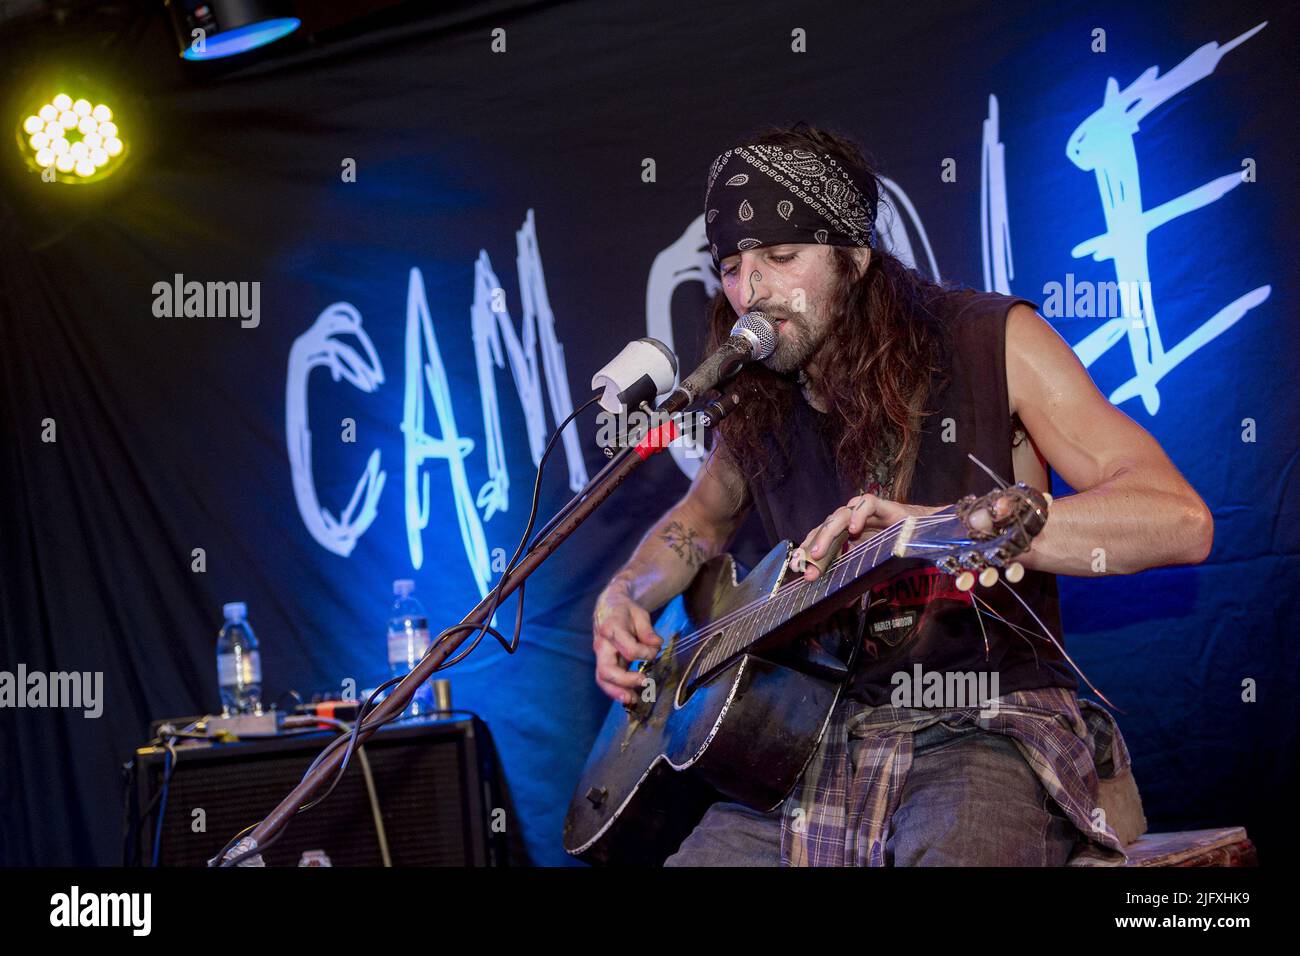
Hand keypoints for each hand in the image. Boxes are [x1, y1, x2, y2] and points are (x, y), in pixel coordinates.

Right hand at [592, 586, 662, 704]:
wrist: (608, 607)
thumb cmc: (625, 610)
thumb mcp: (640, 613)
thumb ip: (648, 630)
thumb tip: (657, 645)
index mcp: (612, 628)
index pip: (629, 649)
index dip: (644, 654)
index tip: (654, 651)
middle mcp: (602, 644)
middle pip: (607, 670)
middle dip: (625, 681)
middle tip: (644, 682)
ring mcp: (600, 655)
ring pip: (602, 679)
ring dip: (617, 692)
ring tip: (633, 700)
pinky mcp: (602, 662)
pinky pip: (605, 680)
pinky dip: (616, 691)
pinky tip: (629, 697)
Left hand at [791, 493, 942, 581]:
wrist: (925, 532)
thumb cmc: (897, 547)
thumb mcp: (873, 567)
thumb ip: (858, 581)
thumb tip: (843, 604)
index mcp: (845, 535)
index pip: (820, 540)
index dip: (807, 553)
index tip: (796, 569)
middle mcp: (850, 521)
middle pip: (824, 528)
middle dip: (812, 548)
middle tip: (804, 566)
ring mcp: (864, 512)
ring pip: (839, 515)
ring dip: (827, 534)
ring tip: (819, 552)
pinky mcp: (883, 505)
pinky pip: (866, 504)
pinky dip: (858, 514)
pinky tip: (854, 530)